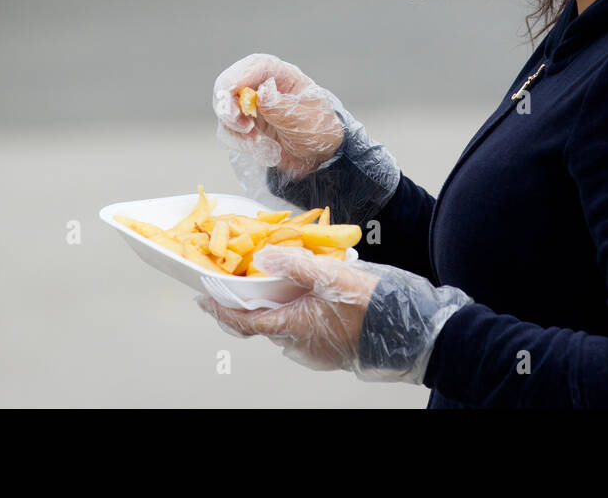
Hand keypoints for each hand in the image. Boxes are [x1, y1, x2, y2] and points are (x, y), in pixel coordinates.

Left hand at [197, 246, 377, 371]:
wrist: (404, 330)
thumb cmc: (369, 304)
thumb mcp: (330, 273)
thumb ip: (294, 264)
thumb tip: (263, 256)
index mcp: (291, 325)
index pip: (242, 321)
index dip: (219, 309)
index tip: (203, 298)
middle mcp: (296, 344)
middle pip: (261, 323)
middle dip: (249, 302)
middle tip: (243, 281)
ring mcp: (311, 351)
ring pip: (282, 326)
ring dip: (276, 307)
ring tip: (281, 282)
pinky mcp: (326, 351)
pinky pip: (300, 331)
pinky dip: (295, 314)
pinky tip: (308, 298)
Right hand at [212, 54, 343, 178]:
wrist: (316, 156)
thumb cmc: (317, 129)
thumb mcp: (307, 119)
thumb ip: (283, 108)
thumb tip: (263, 93)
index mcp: (283, 76)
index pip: (258, 65)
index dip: (242, 74)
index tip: (232, 89)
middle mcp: (262, 88)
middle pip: (232, 83)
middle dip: (227, 100)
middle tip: (234, 117)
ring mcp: (250, 107)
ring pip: (224, 107)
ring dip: (232, 123)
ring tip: (254, 138)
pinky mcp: (243, 126)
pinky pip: (227, 130)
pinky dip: (237, 139)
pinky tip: (254, 145)